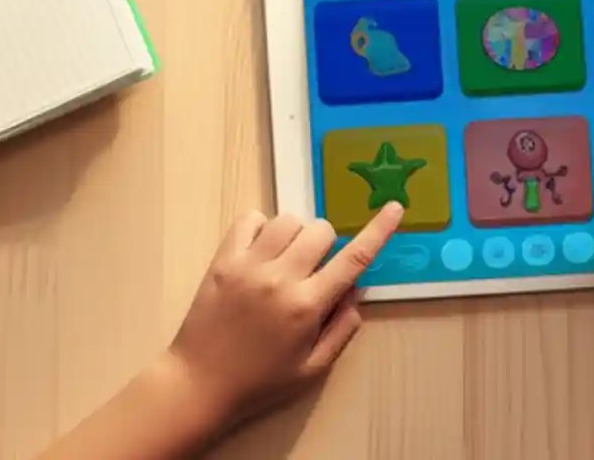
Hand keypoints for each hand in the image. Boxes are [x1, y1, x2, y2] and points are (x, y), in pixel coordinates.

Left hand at [168, 203, 403, 424]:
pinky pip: (249, 220)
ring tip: (285, 258)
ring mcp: (249, 266)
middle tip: (314, 268)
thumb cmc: (260, 382)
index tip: (395, 208)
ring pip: (287, 220)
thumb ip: (341, 329)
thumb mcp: (313, 368)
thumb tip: (357, 291)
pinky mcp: (222, 261)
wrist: (198, 385)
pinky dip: (261, 226)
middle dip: (326, 244)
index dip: (378, 231)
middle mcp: (281, 278)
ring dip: (296, 234)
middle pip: (320, 230)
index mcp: (307, 306)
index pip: (353, 259)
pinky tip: (260, 250)